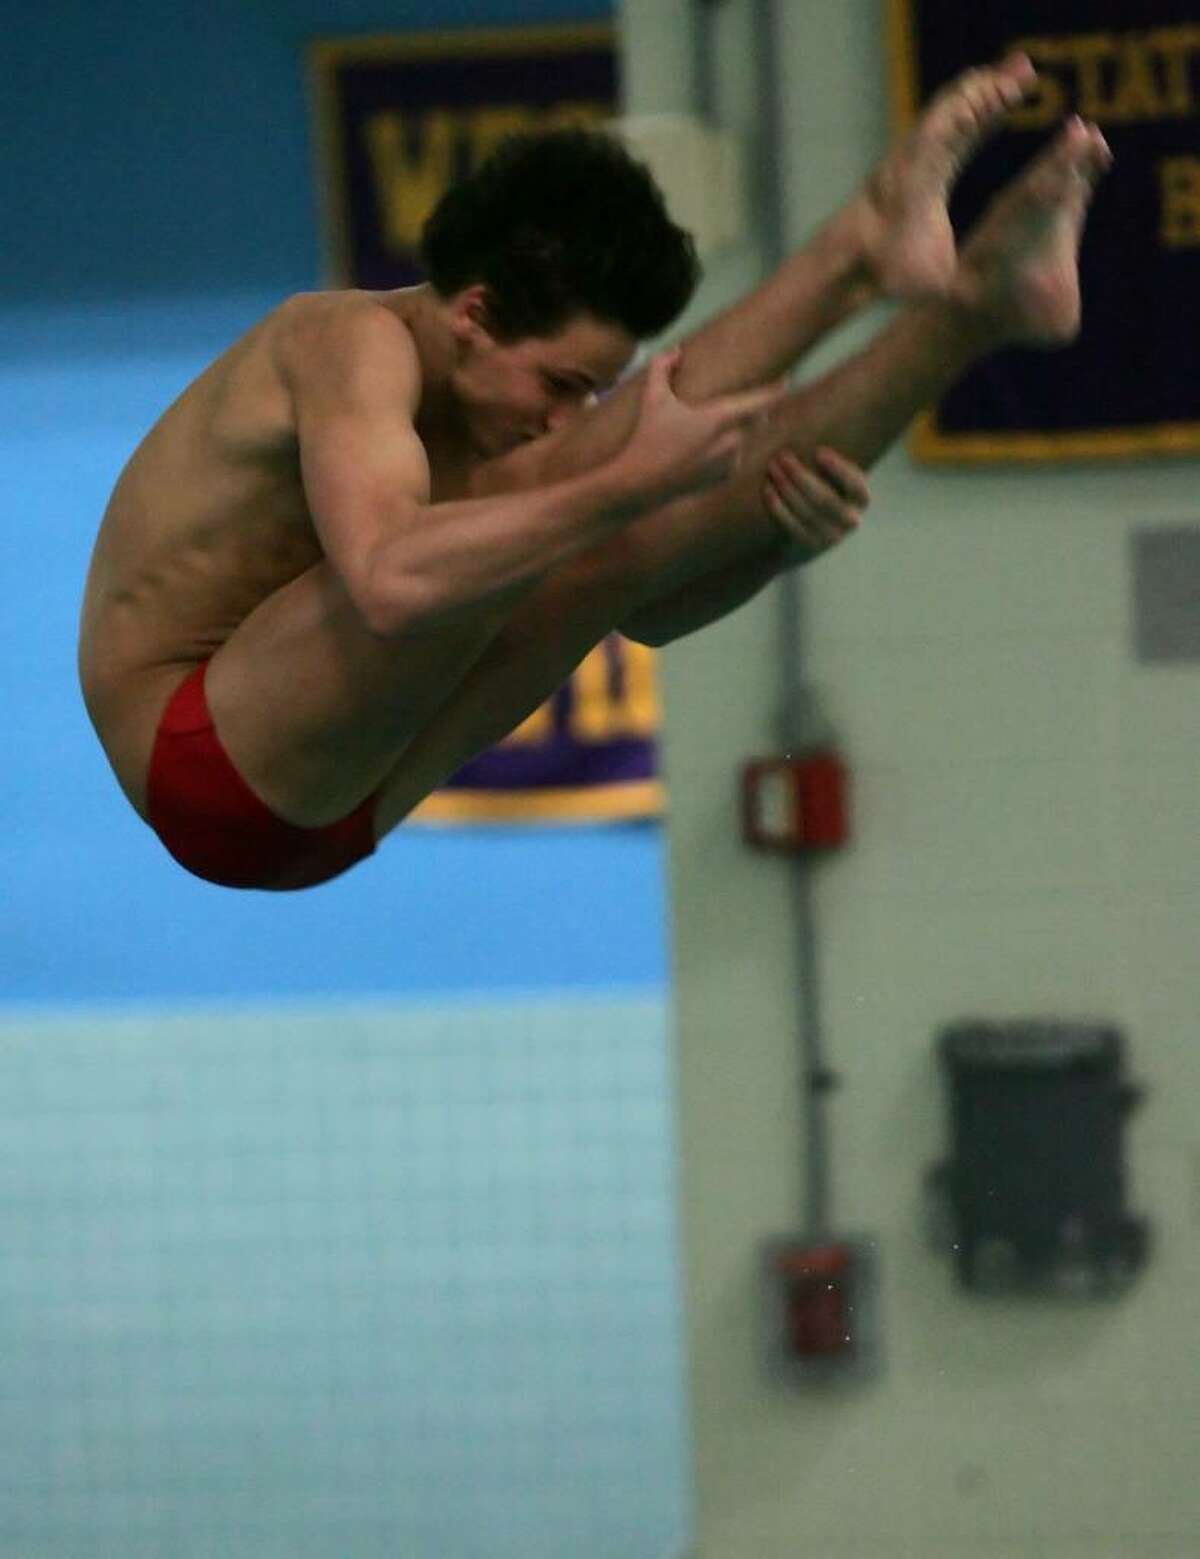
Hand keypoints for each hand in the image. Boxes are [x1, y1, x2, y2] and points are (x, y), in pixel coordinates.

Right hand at [616, 348, 784, 509]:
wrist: (642, 483)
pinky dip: (726, 451)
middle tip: (750, 401)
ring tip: (709, 432)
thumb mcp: (652, 397)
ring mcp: (730, 462)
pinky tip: (702, 452)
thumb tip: (676, 350)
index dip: (776, 390)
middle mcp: (732, 441)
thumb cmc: (648, 438)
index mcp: (719, 418)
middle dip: (755, 409)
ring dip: (736, 431)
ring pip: (744, 439)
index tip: (787, 381)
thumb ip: (662, 367)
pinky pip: (734, 458)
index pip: (759, 401)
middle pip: (756, 419)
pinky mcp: (724, 478)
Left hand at [762, 446, 868, 557]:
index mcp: (861, 498)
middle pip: (826, 499)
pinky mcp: (811, 548)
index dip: (839, 469)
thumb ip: (819, 448)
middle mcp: (851, 519)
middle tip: (781, 456)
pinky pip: (795, 527)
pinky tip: (767, 490)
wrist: (801, 530)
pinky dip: (779, 508)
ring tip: (771, 468)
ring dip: (787, 489)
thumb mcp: (823, 470)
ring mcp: (833, 537)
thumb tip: (799, 414)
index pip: (856, 484)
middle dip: (801, 476)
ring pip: (808, 512)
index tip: (818, 451)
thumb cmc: (814, 486)